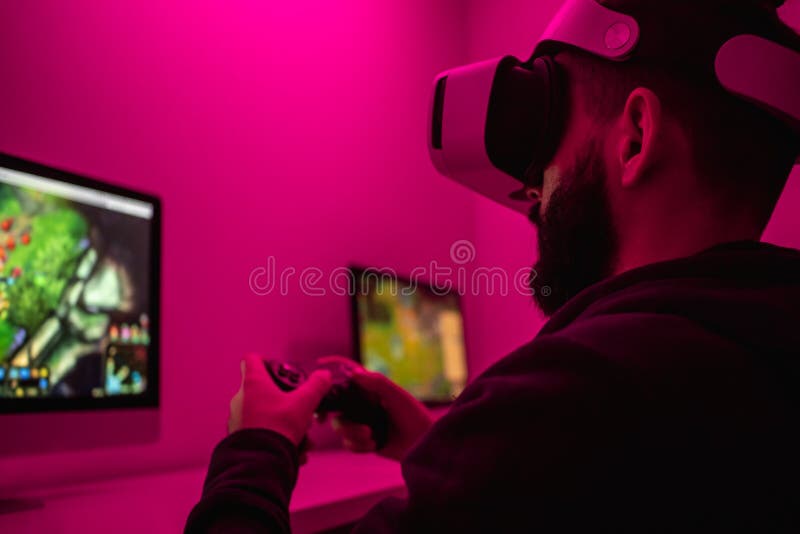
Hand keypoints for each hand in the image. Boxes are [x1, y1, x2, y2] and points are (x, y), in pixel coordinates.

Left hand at [228, 354, 332, 451]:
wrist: (259, 462)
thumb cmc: (278, 427)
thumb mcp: (304, 403)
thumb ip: (316, 386)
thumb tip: (324, 376)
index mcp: (253, 383)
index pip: (252, 359)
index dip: (266, 361)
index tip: (280, 370)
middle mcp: (241, 398)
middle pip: (265, 390)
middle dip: (287, 401)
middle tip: (302, 412)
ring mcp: (238, 418)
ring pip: (266, 414)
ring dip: (286, 424)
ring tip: (303, 439)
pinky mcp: (238, 438)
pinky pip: (261, 433)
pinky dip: (277, 439)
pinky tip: (295, 452)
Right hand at [318, 356, 433, 460]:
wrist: (424, 443)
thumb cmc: (414, 415)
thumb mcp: (396, 395)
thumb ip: (377, 382)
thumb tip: (353, 373)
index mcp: (369, 390)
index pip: (346, 381)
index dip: (331, 379)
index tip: (319, 381)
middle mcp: (363, 405)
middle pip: (336, 408)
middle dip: (341, 419)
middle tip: (335, 422)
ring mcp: (363, 423)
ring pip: (341, 427)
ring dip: (352, 434)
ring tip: (370, 436)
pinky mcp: (365, 441)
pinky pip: (349, 444)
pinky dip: (359, 446)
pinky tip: (374, 445)